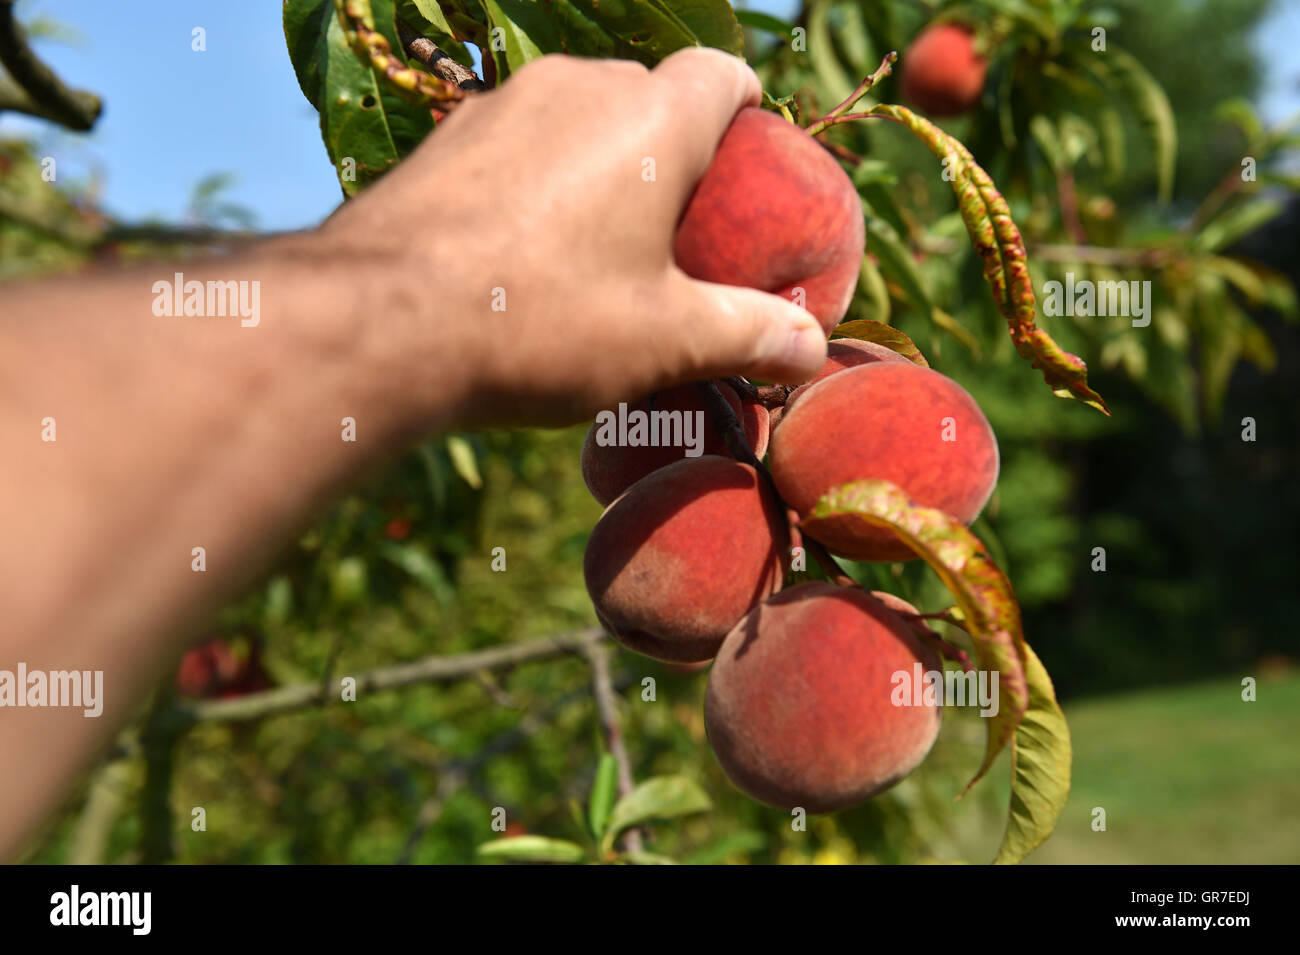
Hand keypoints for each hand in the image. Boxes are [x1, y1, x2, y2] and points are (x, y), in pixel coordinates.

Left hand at [317, 48, 828, 427]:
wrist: (375, 325)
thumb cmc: (542, 324)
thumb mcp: (665, 341)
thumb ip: (749, 334)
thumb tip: (812, 350)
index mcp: (651, 118)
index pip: (723, 75)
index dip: (747, 113)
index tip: (751, 163)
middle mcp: (577, 86)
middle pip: (650, 97)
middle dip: (674, 153)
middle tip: (679, 232)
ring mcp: (501, 105)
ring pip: (576, 118)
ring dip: (600, 166)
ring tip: (597, 248)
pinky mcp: (444, 138)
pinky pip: (517, 144)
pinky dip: (538, 180)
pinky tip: (523, 251)